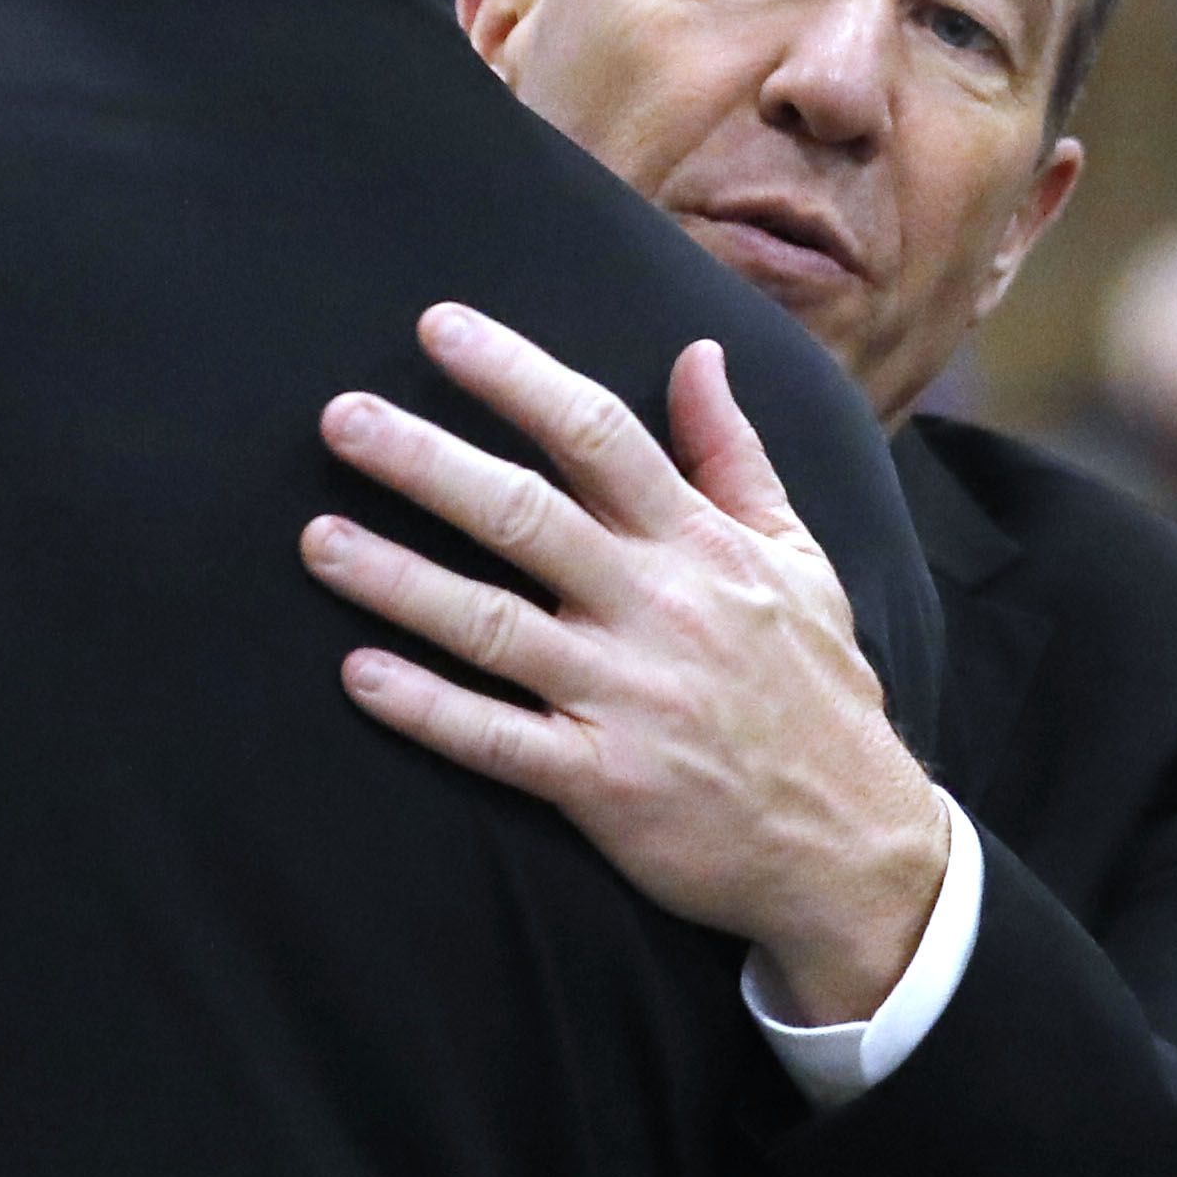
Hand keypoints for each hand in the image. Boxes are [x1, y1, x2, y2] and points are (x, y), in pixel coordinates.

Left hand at [301, 303, 947, 1023]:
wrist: (860, 849)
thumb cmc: (815, 690)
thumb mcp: (798, 559)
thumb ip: (735, 455)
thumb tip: (697, 352)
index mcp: (699, 545)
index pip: (598, 435)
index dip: (515, 376)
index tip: (438, 327)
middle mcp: (657, 610)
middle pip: (527, 516)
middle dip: (428, 462)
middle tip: (340, 418)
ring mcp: (627, 698)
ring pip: (494, 625)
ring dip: (399, 580)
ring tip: (317, 540)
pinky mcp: (606, 784)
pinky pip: (501, 740)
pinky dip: (428, 710)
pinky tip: (357, 676)